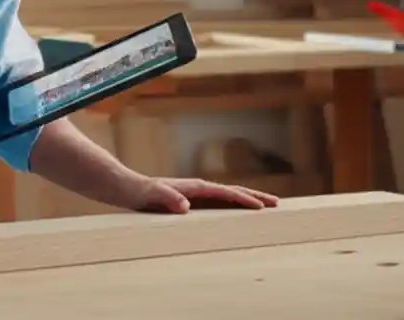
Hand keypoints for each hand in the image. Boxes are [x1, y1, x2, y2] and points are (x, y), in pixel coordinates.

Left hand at [130, 177, 279, 212]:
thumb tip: (186, 205)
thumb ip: (167, 197)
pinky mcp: (191, 203)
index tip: (261, 207)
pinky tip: (238, 216)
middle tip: (277, 204)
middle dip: (255, 197)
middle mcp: (198, 189)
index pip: (225, 193)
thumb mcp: (151, 195)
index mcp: (193, 187)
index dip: (243, 199)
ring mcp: (196, 195)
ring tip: (266, 208)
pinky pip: (217, 206)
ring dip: (247, 201)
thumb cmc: (139, 192)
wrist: (127, 188)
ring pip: (228, 198)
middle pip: (232, 192)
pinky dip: (232, 208)